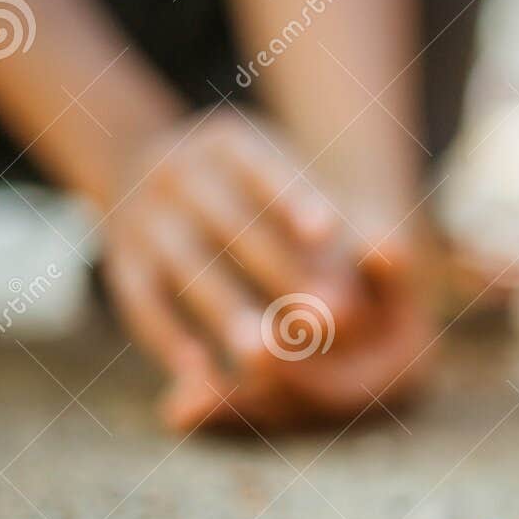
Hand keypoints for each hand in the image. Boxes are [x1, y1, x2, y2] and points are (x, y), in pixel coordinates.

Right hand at [99, 109, 433, 430]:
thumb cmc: (258, 187)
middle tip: (332, 318)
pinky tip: (204, 376)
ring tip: (267, 356)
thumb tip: (398, 255)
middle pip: (232, 225)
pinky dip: (170, 340)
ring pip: (189, 268)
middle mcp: (176, 171)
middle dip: (282, 272)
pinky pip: (144, 303)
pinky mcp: (121, 261)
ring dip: (226, 313)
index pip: (263, 167)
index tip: (330, 232)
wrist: (145, 166)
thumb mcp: (289, 177)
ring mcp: (143, 216)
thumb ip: (340, 215)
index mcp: (226, 141)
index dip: (294, 198)